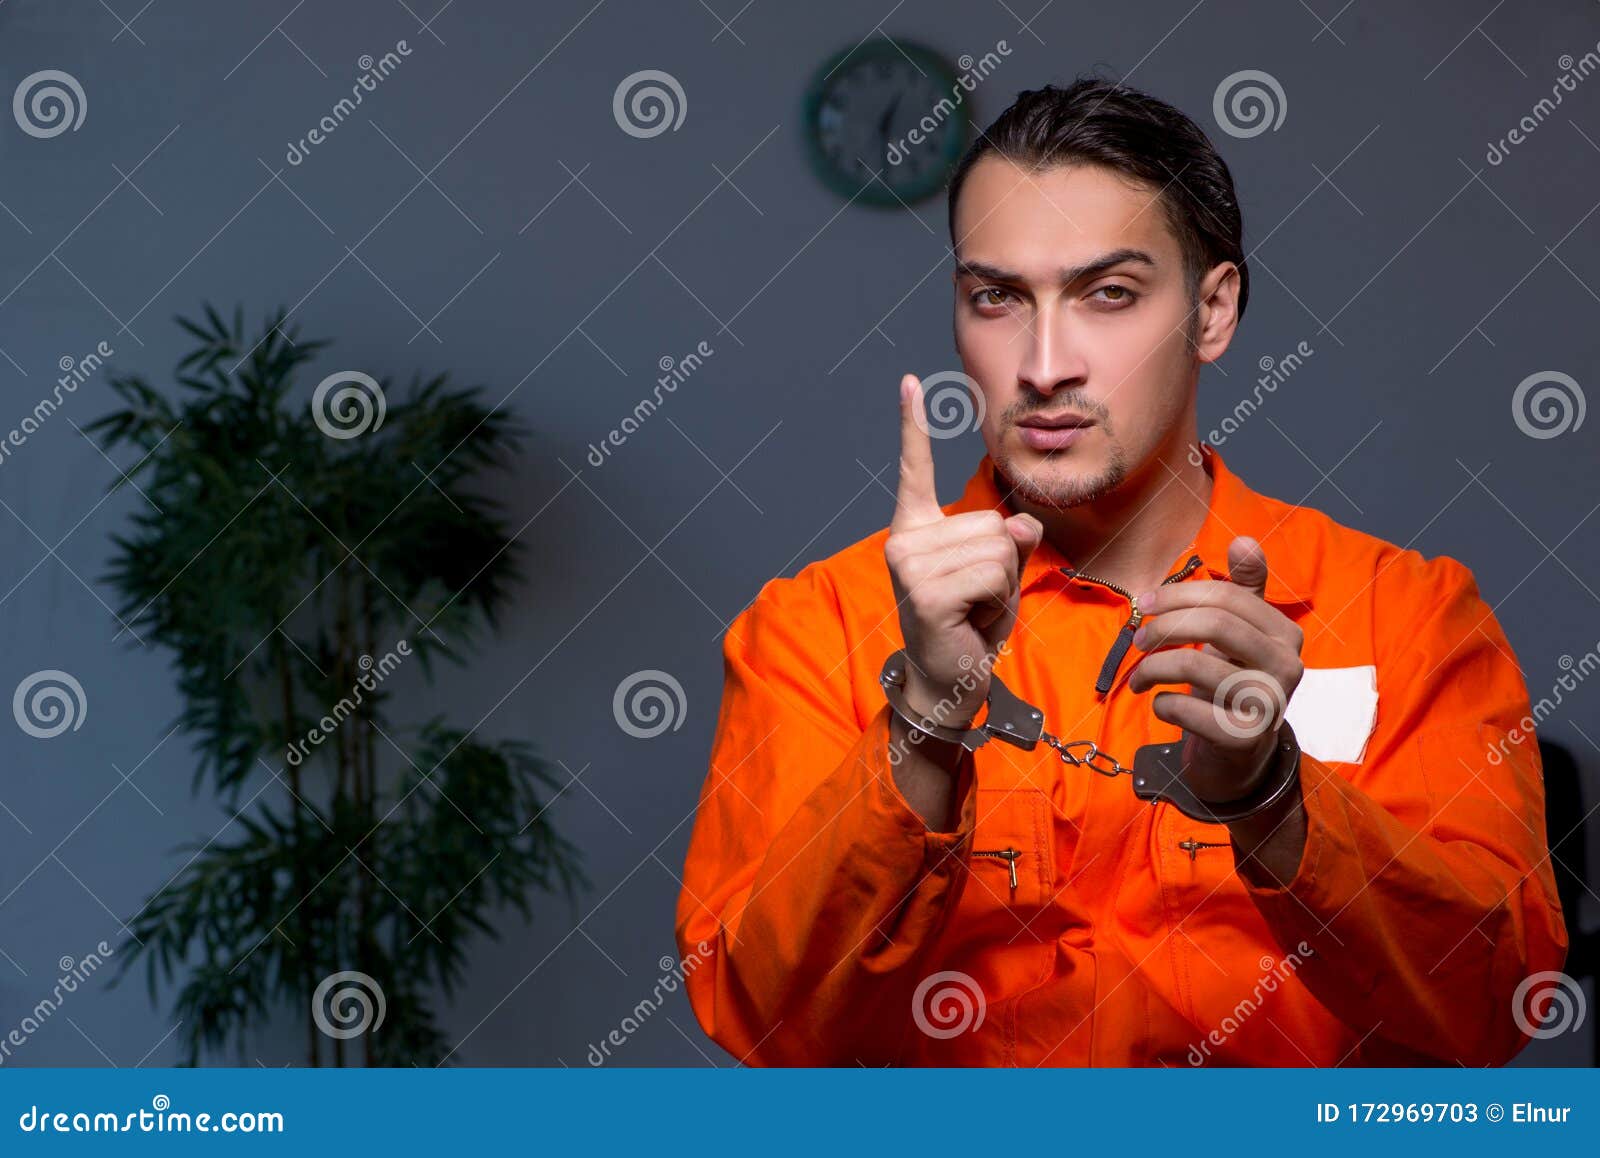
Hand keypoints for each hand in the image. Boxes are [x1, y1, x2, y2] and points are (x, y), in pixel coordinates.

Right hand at [885, 373, 1042, 723]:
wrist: (950, 677)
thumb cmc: (970, 622)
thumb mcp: (999, 572)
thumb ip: (1012, 540)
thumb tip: (1021, 523)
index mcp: (915, 527)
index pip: (914, 469)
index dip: (912, 424)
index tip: (910, 381)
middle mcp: (903, 539)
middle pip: (993, 523)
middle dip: (1003, 565)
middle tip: (975, 599)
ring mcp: (909, 564)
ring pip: (998, 549)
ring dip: (1001, 587)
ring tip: (973, 609)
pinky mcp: (924, 591)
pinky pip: (994, 574)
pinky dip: (997, 601)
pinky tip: (971, 619)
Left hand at [1125, 536, 1303, 803]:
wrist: (1238, 753)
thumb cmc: (1233, 682)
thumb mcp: (1240, 633)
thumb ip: (1244, 589)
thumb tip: (1244, 540)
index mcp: (1285, 634)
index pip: (1227, 597)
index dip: (1177, 595)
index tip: (1144, 602)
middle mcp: (1288, 667)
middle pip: (1215, 625)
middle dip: (1164, 626)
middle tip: (1137, 637)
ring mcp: (1270, 705)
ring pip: (1196, 666)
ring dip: (1151, 668)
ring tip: (1138, 677)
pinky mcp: (1244, 740)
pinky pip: (1188, 710)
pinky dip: (1162, 705)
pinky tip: (1159, 705)